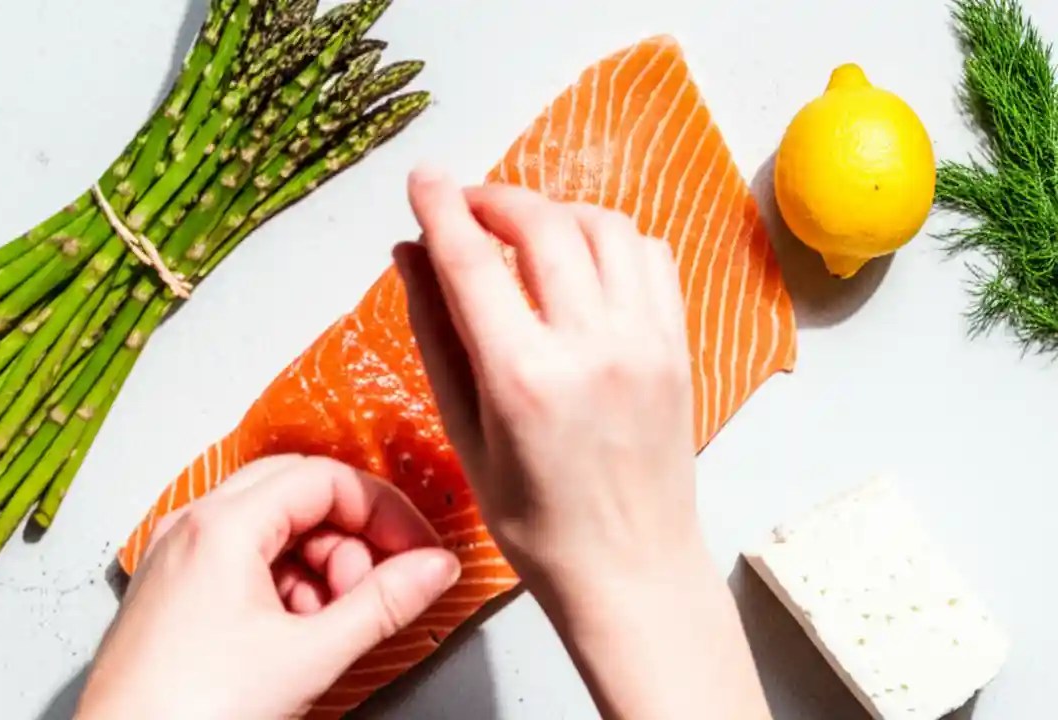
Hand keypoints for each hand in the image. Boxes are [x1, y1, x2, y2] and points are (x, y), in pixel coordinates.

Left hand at [75, 455, 460, 719]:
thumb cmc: (188, 713)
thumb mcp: (309, 656)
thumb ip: (382, 604)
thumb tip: (433, 569)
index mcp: (221, 525)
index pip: (326, 479)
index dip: (385, 512)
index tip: (418, 551)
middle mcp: (192, 527)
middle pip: (298, 494)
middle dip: (351, 538)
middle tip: (381, 586)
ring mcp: (178, 556)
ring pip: (272, 527)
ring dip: (319, 567)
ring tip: (332, 625)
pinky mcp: (173, 589)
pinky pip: (243, 560)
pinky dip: (284, 586)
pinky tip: (297, 635)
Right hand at [397, 167, 699, 586]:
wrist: (631, 569)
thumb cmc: (535, 524)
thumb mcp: (465, 436)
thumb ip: (436, 337)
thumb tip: (409, 257)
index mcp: (524, 378)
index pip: (473, 262)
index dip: (441, 206)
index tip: (422, 176)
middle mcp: (591, 346)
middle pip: (542, 225)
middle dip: (495, 199)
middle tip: (467, 207)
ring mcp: (646, 340)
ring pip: (604, 226)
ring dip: (556, 212)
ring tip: (525, 231)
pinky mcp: (678, 345)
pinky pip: (651, 256)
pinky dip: (611, 239)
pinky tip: (583, 260)